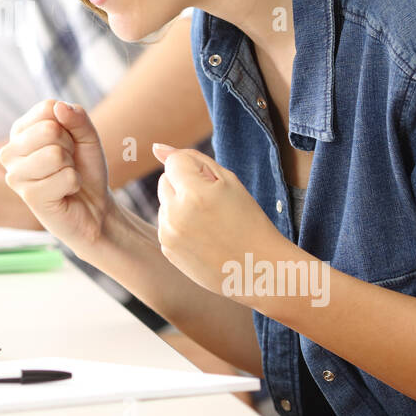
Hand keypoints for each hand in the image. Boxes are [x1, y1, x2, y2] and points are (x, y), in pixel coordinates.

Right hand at [0, 99, 116, 249]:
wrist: (94, 207)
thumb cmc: (85, 169)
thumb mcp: (87, 136)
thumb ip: (77, 117)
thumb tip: (59, 107)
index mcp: (20, 131)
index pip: (47, 108)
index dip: (68, 125)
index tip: (68, 143)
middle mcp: (10, 151)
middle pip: (49, 130)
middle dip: (69, 147)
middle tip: (67, 163)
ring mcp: (15, 175)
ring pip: (55, 154)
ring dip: (71, 167)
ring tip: (64, 177)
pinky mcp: (28, 196)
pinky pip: (66, 177)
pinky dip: (74, 184)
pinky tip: (65, 192)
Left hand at [153, 143, 291, 296]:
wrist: (258, 268)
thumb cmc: (248, 220)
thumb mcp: (228, 181)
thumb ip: (192, 160)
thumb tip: (157, 147)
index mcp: (193, 194)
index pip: (174, 161)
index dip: (195, 169)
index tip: (213, 185)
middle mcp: (175, 214)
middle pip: (165, 180)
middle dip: (184, 185)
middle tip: (213, 203)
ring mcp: (168, 234)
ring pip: (164, 203)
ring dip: (180, 205)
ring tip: (210, 223)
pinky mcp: (167, 249)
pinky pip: (166, 224)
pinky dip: (179, 225)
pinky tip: (203, 237)